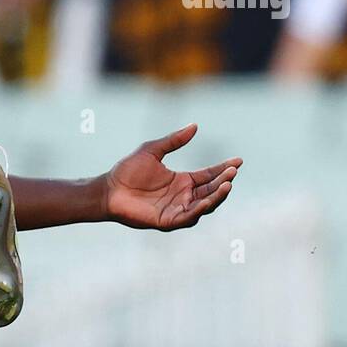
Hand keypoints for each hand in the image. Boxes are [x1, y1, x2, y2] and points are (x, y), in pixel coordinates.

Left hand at [102, 124, 240, 230]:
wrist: (108, 189)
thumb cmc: (128, 170)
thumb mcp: (152, 150)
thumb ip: (174, 140)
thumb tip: (195, 126)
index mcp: (183, 180)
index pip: (210, 175)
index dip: (224, 169)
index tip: (238, 161)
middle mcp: (184, 196)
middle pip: (211, 191)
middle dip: (224, 182)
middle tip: (233, 173)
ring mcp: (177, 209)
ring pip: (204, 206)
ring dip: (217, 197)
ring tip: (227, 185)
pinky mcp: (167, 221)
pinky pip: (187, 217)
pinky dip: (198, 210)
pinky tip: (205, 200)